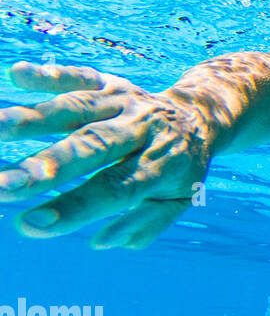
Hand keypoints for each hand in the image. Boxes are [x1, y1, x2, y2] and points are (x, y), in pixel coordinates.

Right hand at [0, 61, 217, 247]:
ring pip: (78, 108)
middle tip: (2, 188)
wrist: (202, 114)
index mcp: (161, 164)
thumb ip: (146, 222)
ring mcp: (125, 102)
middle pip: (93, 146)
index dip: (75, 208)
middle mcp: (142, 129)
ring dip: (34, 118)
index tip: (31, 226)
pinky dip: (50, 73)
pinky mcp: (110, 83)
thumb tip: (103, 242)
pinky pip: (80, 75)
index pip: (116, 189)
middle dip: (47, 167)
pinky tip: (17, 73)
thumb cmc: (180, 169)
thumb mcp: (179, 199)